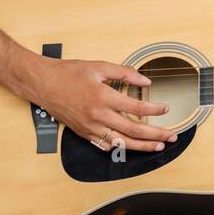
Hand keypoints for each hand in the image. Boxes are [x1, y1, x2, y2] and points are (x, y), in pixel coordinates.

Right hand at [21, 58, 177, 153]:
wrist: (42, 83)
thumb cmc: (68, 74)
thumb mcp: (99, 66)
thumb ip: (125, 73)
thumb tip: (145, 80)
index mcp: (103, 97)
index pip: (136, 107)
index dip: (154, 109)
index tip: (165, 109)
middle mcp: (98, 115)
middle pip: (133, 130)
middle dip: (156, 134)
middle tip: (171, 135)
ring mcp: (90, 127)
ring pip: (121, 142)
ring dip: (142, 146)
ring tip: (158, 146)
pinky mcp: (83, 133)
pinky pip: (105, 145)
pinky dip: (120, 147)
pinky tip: (132, 147)